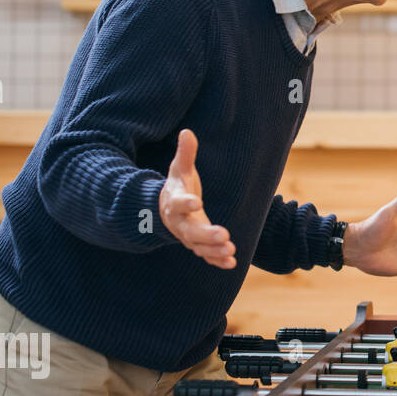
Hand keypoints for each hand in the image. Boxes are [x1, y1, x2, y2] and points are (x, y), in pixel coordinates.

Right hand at [159, 128, 235, 268]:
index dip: (186, 203)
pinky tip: (232, 263)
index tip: (197, 202)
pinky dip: (217, 261)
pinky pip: (206, 255)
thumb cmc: (176, 187)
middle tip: (223, 236)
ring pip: (199, 247)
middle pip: (191, 231)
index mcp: (175, 202)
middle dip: (206, 235)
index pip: (179, 203)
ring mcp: (188, 236)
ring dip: (214, 251)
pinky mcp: (197, 245)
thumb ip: (185, 154)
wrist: (164, 210)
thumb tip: (187, 132)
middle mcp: (180, 222)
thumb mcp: (178, 170)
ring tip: (231, 252)